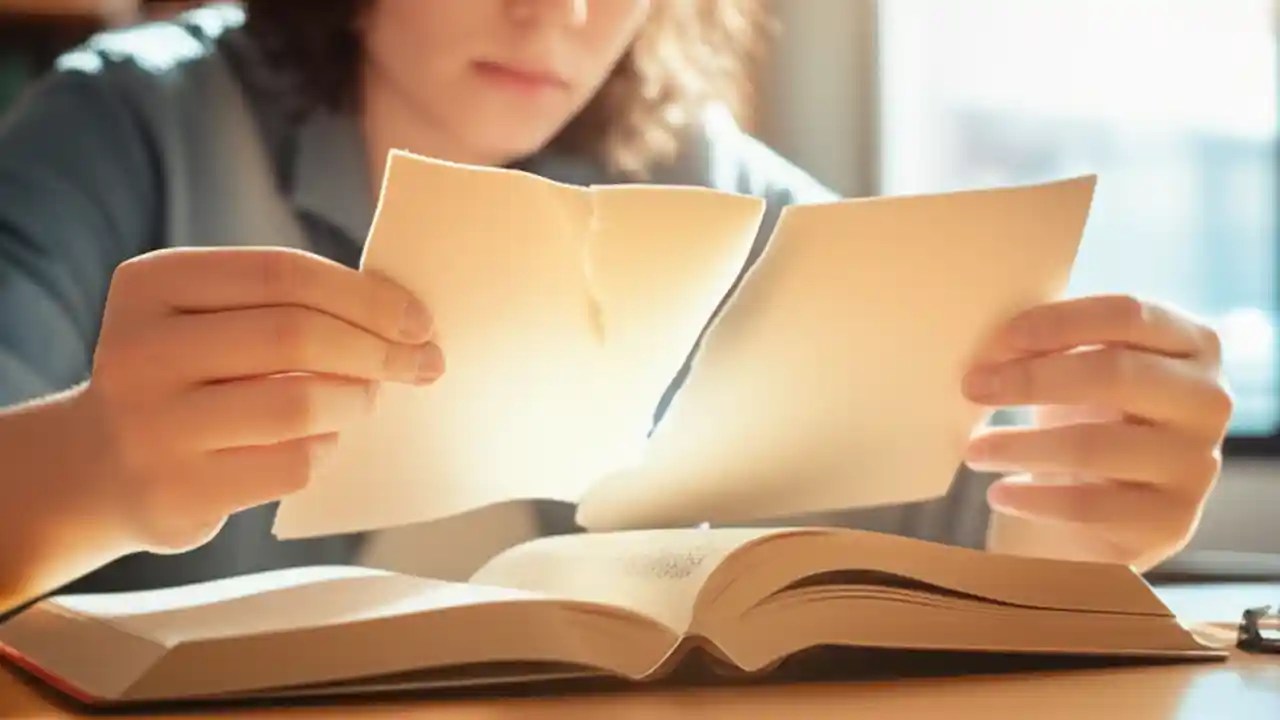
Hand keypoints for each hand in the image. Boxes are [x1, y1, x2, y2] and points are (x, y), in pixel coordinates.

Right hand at [71, 247, 443, 553]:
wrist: (99, 467)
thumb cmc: (189, 377)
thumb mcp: (211, 318)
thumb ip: (287, 305)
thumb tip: (405, 319)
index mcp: (153, 284)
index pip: (281, 274)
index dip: (364, 296)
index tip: (419, 320)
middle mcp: (139, 350)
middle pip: (294, 335)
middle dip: (378, 349)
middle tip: (423, 363)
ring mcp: (151, 426)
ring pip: (299, 403)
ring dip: (356, 400)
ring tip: (366, 399)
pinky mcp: (177, 493)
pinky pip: (290, 464)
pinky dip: (326, 449)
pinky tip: (321, 442)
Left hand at [961, 295, 1231, 569]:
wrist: (1107, 507)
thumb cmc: (1086, 415)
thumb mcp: (1077, 368)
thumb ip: (1053, 345)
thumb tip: (993, 347)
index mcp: (1193, 344)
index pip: (1127, 314)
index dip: (1059, 322)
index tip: (998, 340)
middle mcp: (1208, 400)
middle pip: (1114, 373)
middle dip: (1032, 379)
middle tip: (972, 387)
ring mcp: (1197, 464)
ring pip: (1094, 445)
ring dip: (1019, 445)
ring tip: (974, 450)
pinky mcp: (1172, 521)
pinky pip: (1089, 507)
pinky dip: (1033, 499)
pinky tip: (999, 494)